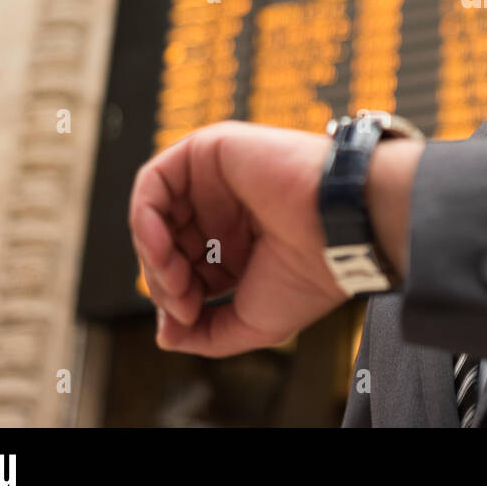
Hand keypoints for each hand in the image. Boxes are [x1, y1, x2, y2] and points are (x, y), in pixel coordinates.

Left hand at [127, 120, 347, 356]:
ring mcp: (218, 180)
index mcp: (241, 244)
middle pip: (166, 243)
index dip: (176, 297)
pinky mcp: (211, 150)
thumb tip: (167, 334)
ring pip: (155, 214)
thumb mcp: (252, 323)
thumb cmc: (311, 275)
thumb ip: (205, 335)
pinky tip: (162, 247)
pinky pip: (154, 180)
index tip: (189, 319)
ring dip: (152, 253)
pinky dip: (145, 217)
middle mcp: (227, 210)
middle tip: (184, 303)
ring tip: (174, 279)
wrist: (341, 232)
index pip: (184, 268)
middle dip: (163, 280)